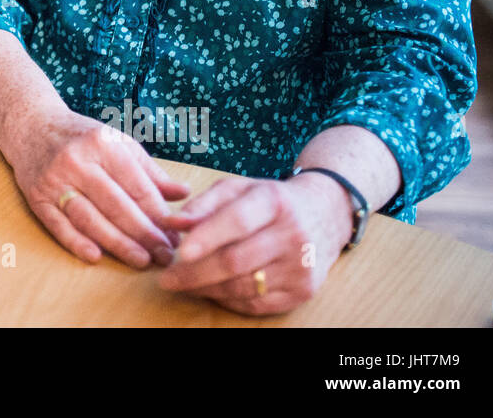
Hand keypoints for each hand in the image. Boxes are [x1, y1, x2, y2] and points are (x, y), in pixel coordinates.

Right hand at [0, 105, 189, 267]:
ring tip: (141, 260)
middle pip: (115, 205)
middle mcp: (77, 160)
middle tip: (165, 256)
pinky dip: (76, 242)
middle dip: (144, 234)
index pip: (136, 186)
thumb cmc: (82, 137)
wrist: (31, 125)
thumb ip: (150, 171)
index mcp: (102, 143)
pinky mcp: (36, 196)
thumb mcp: (118, 143)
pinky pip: (58, 225)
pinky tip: (96, 257)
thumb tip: (183, 194)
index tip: (175, 236)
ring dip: (117, 243)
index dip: (158, 215)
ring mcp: (54, 179)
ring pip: (89, 218)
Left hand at [158, 172, 353, 314]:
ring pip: (244, 287)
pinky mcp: (304, 291)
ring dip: (208, 289)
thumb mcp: (239, 188)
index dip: (207, 238)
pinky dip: (228, 300)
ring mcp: (301, 266)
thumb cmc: (269, 201)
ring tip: (184, 285)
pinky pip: (258, 304)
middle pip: (237, 261)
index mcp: (274, 201)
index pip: (236, 221)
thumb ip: (203, 204)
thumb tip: (173, 223)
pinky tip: (211, 291)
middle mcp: (293, 234)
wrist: (324, 215)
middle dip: (196, 273)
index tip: (180, 252)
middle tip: (168, 279)